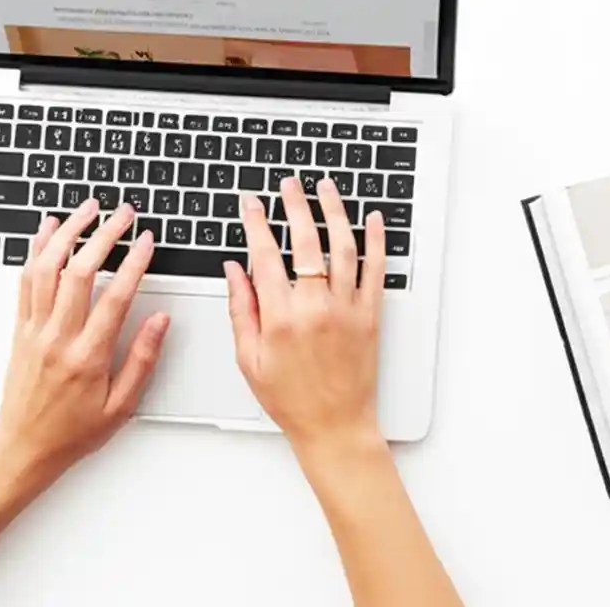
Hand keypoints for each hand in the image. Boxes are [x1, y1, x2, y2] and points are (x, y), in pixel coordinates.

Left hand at [0, 199, 168, 484]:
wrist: (24, 445)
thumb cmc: (74, 430)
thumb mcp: (122, 404)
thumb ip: (143, 358)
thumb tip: (160, 320)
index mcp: (89, 356)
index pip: (115, 297)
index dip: (133, 263)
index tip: (146, 241)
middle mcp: (58, 337)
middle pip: (80, 272)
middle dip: (104, 235)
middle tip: (123, 214)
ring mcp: (35, 329)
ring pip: (47, 268)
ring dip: (68, 233)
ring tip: (88, 210)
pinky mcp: (21, 328)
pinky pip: (26, 280)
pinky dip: (37, 250)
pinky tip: (48, 231)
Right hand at [224, 177, 386, 454]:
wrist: (334, 425)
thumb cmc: (290, 399)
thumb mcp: (249, 359)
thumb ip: (240, 310)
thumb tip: (233, 270)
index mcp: (280, 317)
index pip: (265, 255)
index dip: (256, 224)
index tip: (251, 204)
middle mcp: (315, 307)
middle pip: (306, 242)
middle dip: (295, 206)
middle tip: (290, 185)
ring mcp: (347, 309)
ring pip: (343, 247)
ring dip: (334, 213)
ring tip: (326, 189)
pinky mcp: (371, 316)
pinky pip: (376, 270)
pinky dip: (376, 242)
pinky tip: (374, 220)